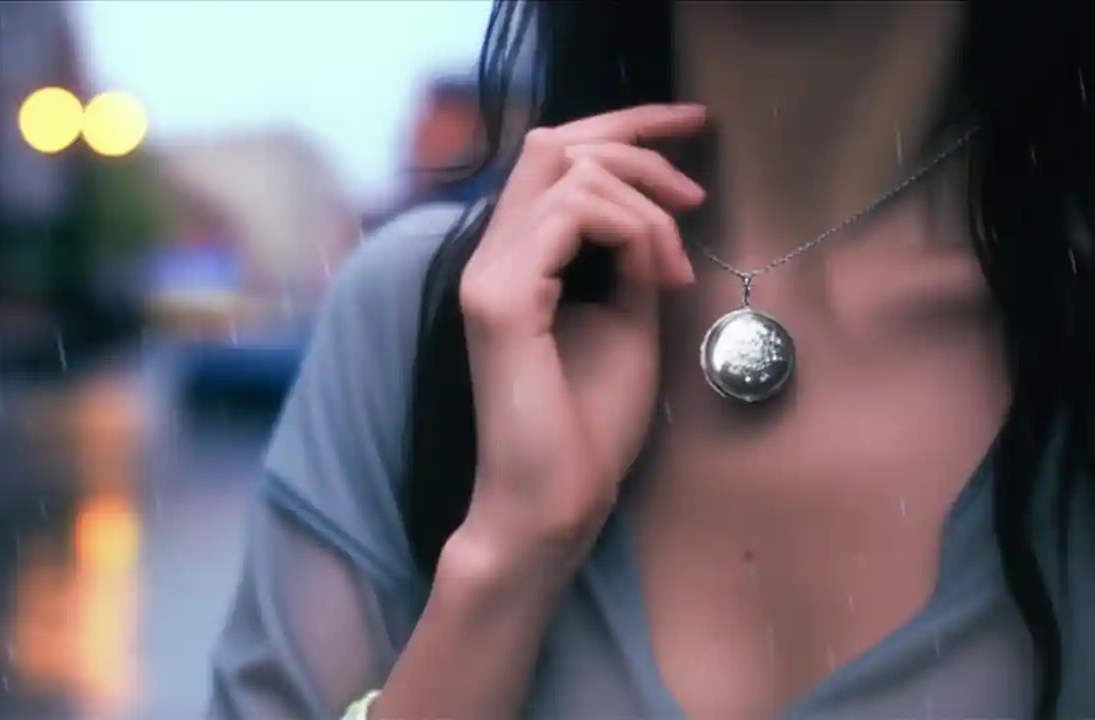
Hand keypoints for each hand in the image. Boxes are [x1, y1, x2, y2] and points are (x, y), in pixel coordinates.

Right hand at [456, 103, 706, 560]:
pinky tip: (660, 277)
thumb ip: (630, 258)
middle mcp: (489, 257)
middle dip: (637, 143)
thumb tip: (654, 211)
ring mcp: (487, 275)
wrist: (554, 504)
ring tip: (676, 268)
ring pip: (570, 171)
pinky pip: (574, 215)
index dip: (624, 125)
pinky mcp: (501, 300)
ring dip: (645, 205)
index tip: (693, 126)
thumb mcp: (628, 319)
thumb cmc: (588, 426)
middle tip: (695, 194)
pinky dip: (632, 230)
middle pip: (555, 142)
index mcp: (514, 260)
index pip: (554, 156)